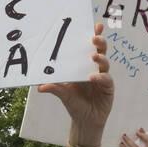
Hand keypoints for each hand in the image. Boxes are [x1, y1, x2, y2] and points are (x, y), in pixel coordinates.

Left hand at [36, 23, 113, 141]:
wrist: (85, 121)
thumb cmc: (75, 104)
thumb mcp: (63, 94)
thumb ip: (54, 88)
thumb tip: (39, 86)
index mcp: (84, 65)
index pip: (90, 47)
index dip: (94, 35)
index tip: (95, 25)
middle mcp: (95, 68)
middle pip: (101, 51)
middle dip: (100, 42)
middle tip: (94, 38)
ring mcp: (103, 77)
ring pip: (105, 63)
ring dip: (100, 58)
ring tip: (94, 56)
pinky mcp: (108, 88)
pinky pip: (106, 80)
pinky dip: (100, 77)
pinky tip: (93, 77)